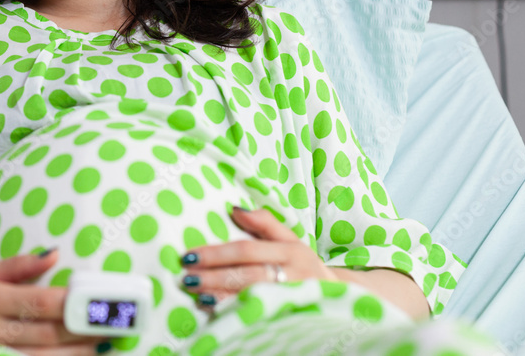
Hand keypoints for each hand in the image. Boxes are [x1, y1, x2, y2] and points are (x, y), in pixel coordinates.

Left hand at [179, 207, 335, 306]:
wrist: (337, 295)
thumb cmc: (303, 264)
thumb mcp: (290, 239)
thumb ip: (264, 222)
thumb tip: (233, 208)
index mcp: (291, 251)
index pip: (247, 250)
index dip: (216, 253)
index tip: (189, 255)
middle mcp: (293, 275)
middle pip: (247, 275)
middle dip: (213, 276)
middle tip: (187, 276)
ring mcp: (292, 299)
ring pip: (251, 298)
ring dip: (219, 295)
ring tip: (195, 291)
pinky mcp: (289, 317)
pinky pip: (258, 316)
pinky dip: (233, 312)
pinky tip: (213, 308)